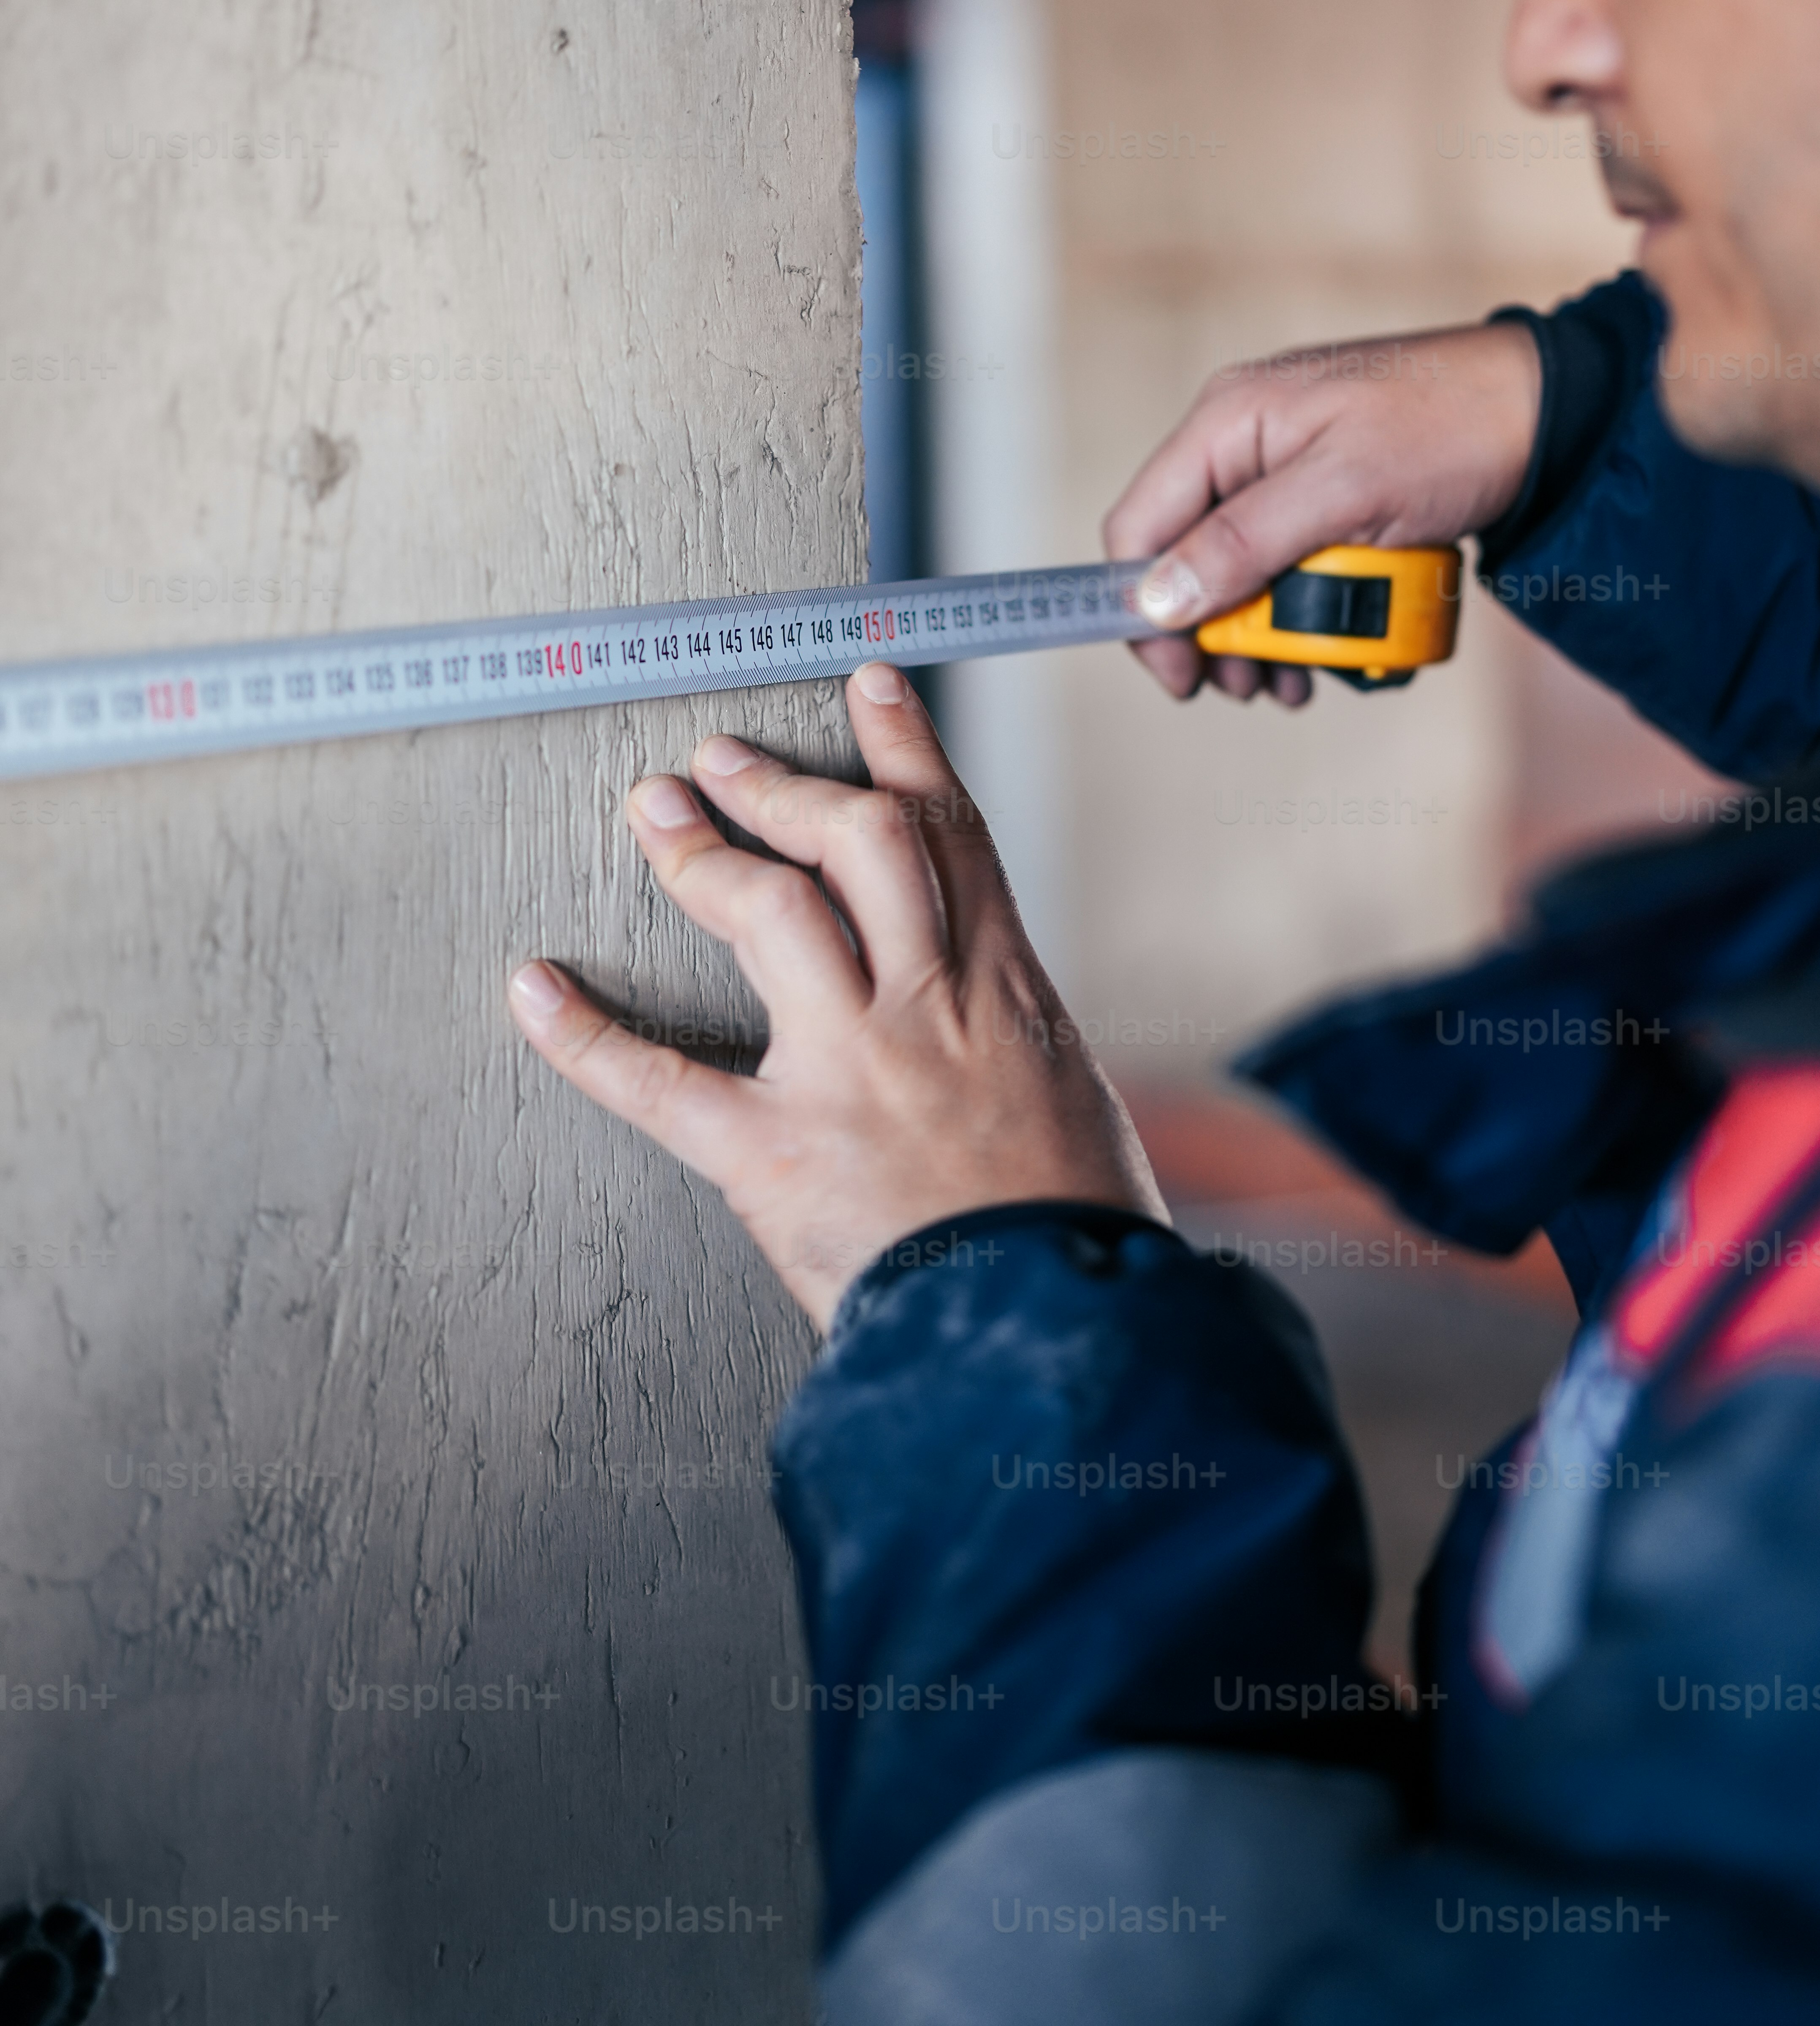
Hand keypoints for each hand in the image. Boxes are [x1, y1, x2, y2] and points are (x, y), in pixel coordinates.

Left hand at [507, 662, 1167, 1327]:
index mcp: (1007, 1000)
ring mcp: (851, 1075)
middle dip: (783, 787)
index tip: (872, 687)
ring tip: (653, 810)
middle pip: (857, 845)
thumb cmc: (1080, 1239)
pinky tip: (534, 991)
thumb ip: (1022, 1050)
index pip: (953, 838)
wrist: (1056, 1338)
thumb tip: (1000, 1028)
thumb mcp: (1077, 1108)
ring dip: (705, 854)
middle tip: (718, 758)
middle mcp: (928, 1011)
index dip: (907, 751)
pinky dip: (586, 1037)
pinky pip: (663, 1085)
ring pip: (774, 914)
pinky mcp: (776, 1158)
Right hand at [1103, 316, 1540, 705]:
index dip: (1145, 610)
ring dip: (1260, 635)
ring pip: (1238, 570)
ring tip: (1298, 680)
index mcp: (1226, 424)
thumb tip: (1158, 600)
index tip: (1184, 678)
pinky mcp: (1325, 492)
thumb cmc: (1448, 430)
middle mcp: (1242, 443)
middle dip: (1214, 634)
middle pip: (1185, 558)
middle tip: (1253, 689)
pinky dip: (1304, 609)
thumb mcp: (1343, 491)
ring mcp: (1283, 468)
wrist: (1546, 409)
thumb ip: (1244, 543)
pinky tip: (1333, 644)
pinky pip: (1289, 562)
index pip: (1139, 526)